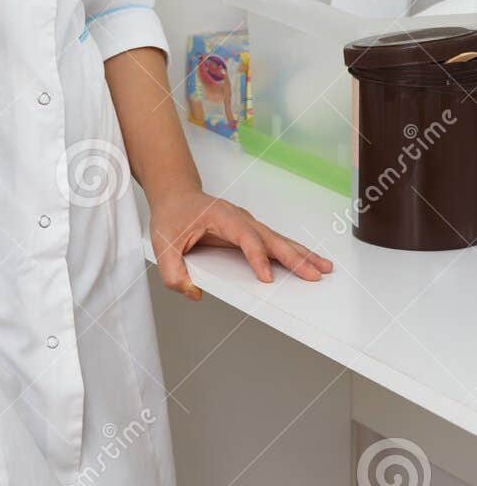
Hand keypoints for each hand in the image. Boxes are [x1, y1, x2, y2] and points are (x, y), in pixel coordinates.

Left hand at [148, 187, 332, 300]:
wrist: (175, 194)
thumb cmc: (172, 214)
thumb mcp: (162, 243)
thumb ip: (172, 271)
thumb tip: (193, 291)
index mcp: (220, 216)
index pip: (244, 237)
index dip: (257, 257)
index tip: (266, 278)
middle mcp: (239, 218)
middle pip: (271, 238)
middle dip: (293, 257)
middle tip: (314, 274)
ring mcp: (247, 224)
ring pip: (278, 240)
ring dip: (301, 254)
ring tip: (324, 268)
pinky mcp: (250, 232)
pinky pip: (274, 244)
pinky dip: (293, 253)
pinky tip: (308, 262)